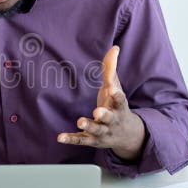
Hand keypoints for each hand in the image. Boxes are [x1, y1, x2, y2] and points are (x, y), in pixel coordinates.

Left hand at [57, 45, 144, 159]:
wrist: (128, 135)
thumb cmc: (118, 106)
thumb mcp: (116, 87)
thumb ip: (111, 68)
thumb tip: (114, 47)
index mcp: (119, 106)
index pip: (120, 100)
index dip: (117, 95)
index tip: (113, 90)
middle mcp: (112, 120)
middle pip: (109, 118)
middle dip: (104, 115)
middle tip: (98, 112)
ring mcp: (103, 131)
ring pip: (96, 130)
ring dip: (88, 126)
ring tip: (80, 121)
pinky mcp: (92, 140)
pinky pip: (81, 140)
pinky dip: (71, 139)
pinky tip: (60, 137)